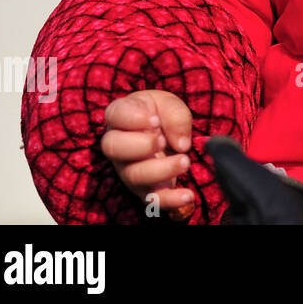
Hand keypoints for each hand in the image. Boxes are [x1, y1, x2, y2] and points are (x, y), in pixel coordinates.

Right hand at [100, 90, 196, 219]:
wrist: (164, 133)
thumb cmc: (161, 113)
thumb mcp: (169, 104)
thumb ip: (175, 116)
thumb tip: (181, 144)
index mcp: (120, 116)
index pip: (115, 115)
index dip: (133, 119)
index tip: (154, 120)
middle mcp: (117, 145)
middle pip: (115, 149)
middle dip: (142, 145)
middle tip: (163, 140)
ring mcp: (127, 168)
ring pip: (133, 176)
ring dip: (161, 170)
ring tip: (184, 161)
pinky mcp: (143, 187)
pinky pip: (151, 198)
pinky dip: (170, 200)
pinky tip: (187, 196)